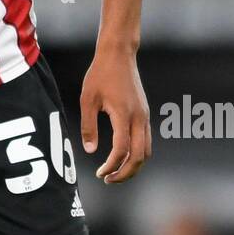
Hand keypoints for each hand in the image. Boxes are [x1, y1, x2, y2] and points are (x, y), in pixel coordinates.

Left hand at [79, 49, 151, 182]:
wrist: (119, 54)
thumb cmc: (100, 74)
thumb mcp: (87, 99)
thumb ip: (88, 126)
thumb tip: (90, 150)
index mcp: (124, 114)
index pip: (122, 149)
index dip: (112, 165)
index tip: (100, 173)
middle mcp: (139, 117)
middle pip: (140, 157)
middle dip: (125, 173)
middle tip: (108, 180)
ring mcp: (145, 116)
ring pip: (146, 151)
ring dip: (132, 166)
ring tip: (114, 172)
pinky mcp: (145, 114)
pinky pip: (145, 141)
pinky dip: (136, 154)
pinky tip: (121, 157)